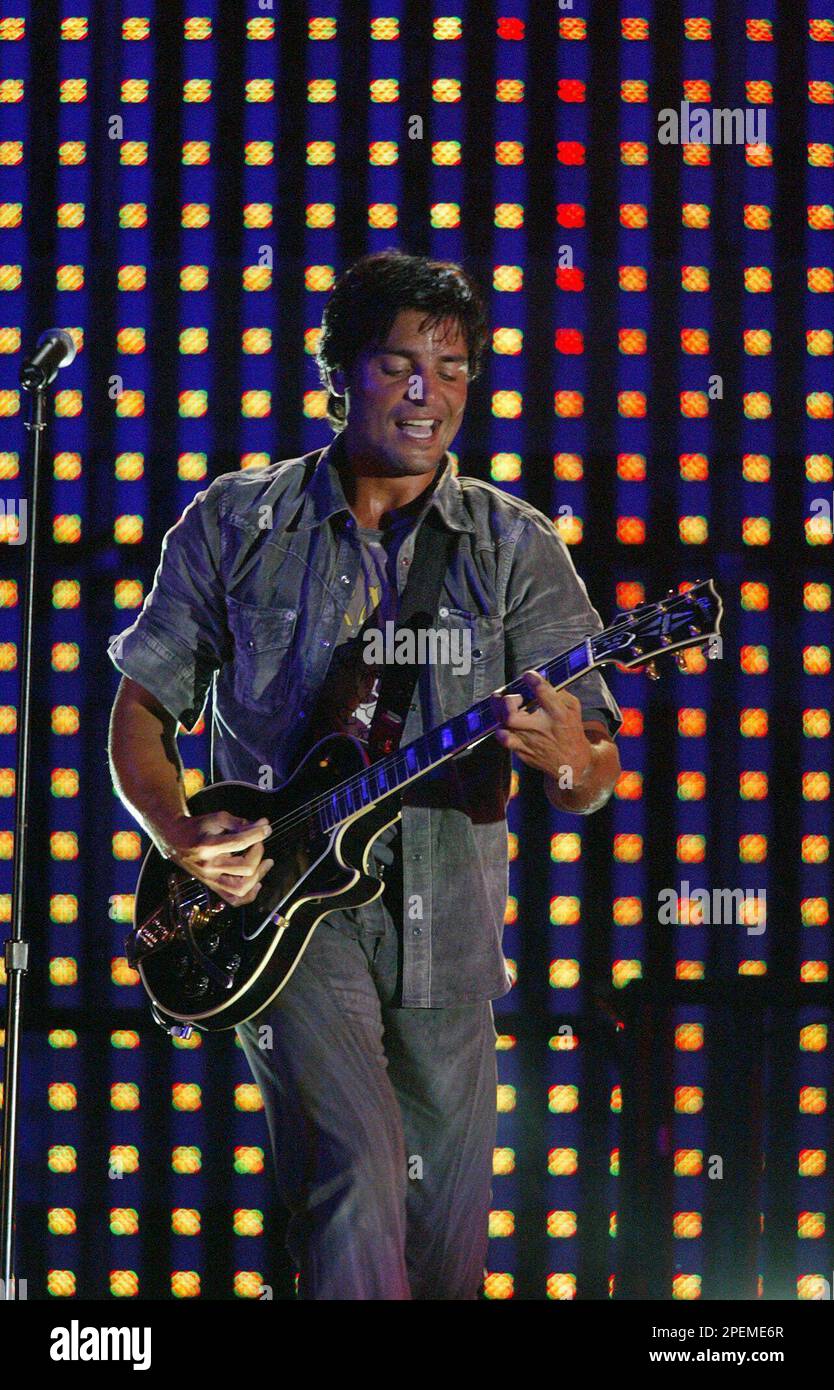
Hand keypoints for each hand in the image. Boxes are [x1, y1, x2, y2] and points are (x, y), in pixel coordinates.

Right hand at [156, 810, 273, 907]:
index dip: (257, 834)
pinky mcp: (212, 887)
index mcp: (207, 847)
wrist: (175, 841)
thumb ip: (240, 823)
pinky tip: (257, 882)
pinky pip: (234, 900)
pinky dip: (249, 894)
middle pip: (245, 867)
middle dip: (258, 852)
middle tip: (258, 842)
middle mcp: (208, 867)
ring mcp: (210, 880)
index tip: (266, 828)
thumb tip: (263, 826)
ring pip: (241, 888)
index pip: (239, 843)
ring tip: (266, 861)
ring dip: (259, 874)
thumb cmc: (197, 828)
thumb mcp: (216, 819)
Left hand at [490, 670, 592, 784]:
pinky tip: (508, 723)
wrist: (571, 763)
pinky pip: (504, 739)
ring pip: (503, 729)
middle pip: (511, 715)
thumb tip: (540, 678)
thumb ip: (558, 691)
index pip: (542, 691)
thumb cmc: (571, 732)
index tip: (528, 676)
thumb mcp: (573, 708)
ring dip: (500, 715)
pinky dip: (502, 729)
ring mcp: (528, 743)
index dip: (531, 679)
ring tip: (504, 708)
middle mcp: (540, 728)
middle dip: (507, 702)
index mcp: (557, 714)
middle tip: (513, 697)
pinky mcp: (521, 752)